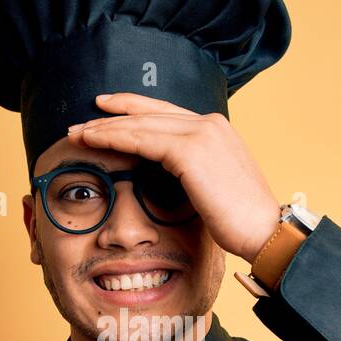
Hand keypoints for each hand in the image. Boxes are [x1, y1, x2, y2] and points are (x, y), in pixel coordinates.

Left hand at [66, 92, 281, 263]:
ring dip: (105, 128)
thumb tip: (169, 175)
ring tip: (78, 133)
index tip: (107, 111)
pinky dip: (114, 138)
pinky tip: (93, 141)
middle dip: (112, 116)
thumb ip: (194, 170)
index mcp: (216, 130)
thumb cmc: (240, 220)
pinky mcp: (191, 151)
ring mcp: (201, 134)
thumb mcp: (215, 185)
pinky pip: (141, 140)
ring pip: (141, 123)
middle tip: (81, 122)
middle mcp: (209, 124)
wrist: (263, 230)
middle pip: (149, 112)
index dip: (134, 109)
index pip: (167, 112)